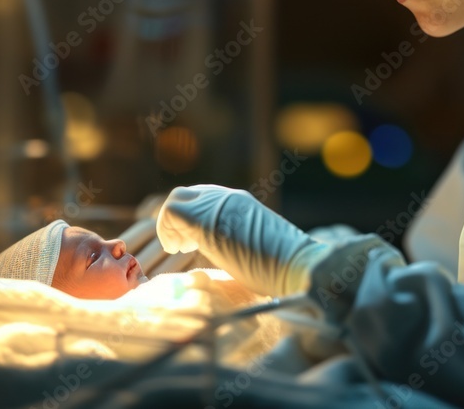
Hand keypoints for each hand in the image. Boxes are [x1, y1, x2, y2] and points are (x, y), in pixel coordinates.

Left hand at [156, 185, 328, 296]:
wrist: (297, 265)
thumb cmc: (282, 269)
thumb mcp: (255, 247)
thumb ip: (236, 240)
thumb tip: (220, 254)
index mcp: (242, 202)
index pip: (205, 198)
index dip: (191, 218)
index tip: (190, 242)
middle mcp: (229, 197)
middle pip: (188, 194)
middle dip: (177, 218)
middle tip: (179, 246)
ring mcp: (218, 204)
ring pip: (177, 199)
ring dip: (170, 224)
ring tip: (177, 249)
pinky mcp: (207, 218)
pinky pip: (172, 211)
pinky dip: (167, 229)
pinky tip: (177, 250)